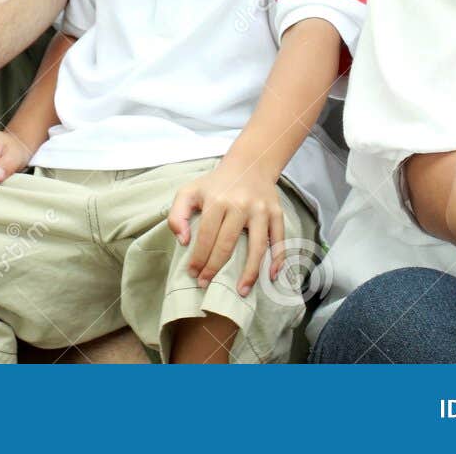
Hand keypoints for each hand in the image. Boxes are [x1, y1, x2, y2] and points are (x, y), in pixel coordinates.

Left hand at [167, 161, 287, 296]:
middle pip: (228, 244)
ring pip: (257, 247)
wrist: (249, 164)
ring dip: (249, 273)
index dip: (199, 258)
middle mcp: (240, 205)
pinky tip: (271, 276)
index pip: (206, 235)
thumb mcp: (190, 191)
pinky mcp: (277, 214)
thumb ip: (177, 214)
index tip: (193, 274)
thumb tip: (183, 241)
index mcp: (217, 200)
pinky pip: (279, 241)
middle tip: (206, 284)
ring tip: (241, 292)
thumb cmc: (216, 184)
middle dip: (215, 268)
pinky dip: (277, 260)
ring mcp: (261, 210)